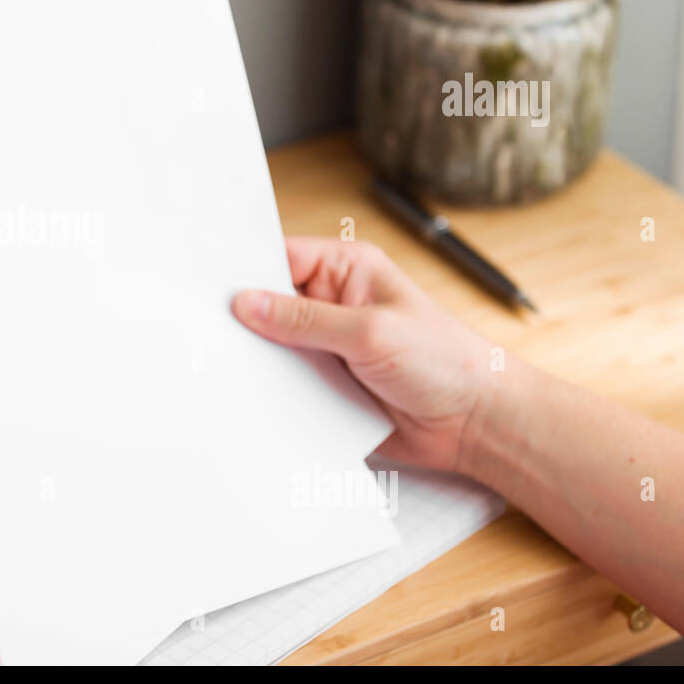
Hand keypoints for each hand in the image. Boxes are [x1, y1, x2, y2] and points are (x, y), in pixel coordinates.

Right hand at [232, 237, 498, 471]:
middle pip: (269, 304)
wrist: (475, 424)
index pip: (280, 258)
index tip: (207, 286)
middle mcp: (334, 304)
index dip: (244, 270)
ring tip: (223, 366)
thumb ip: (305, 320)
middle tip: (208, 330)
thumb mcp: (371, 332)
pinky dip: (271, 392)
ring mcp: (328, 346)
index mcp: (347, 271)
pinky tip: (250, 397)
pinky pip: (286, 383)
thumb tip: (248, 303)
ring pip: (273, 347)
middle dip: (245, 320)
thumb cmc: (446, 362)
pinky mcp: (327, 384)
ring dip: (258, 360)